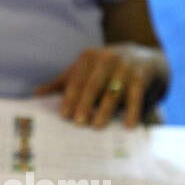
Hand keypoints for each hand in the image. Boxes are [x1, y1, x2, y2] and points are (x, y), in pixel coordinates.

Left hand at [34, 42, 167, 128]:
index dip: (69, 98)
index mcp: (88, 57)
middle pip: (92, 85)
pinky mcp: (142, 75)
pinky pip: (136, 96)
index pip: (76, 80)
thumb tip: (37, 94)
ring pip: (112, 92)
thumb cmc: (109, 69)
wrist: (148, 59)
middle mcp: (106, 58)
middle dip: (84, 104)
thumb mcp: (87, 70)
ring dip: (104, 110)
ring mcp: (125, 66)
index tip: (63, 115)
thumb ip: (64, 82)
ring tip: (97, 126)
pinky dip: (133, 111)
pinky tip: (128, 125)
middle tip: (78, 122)